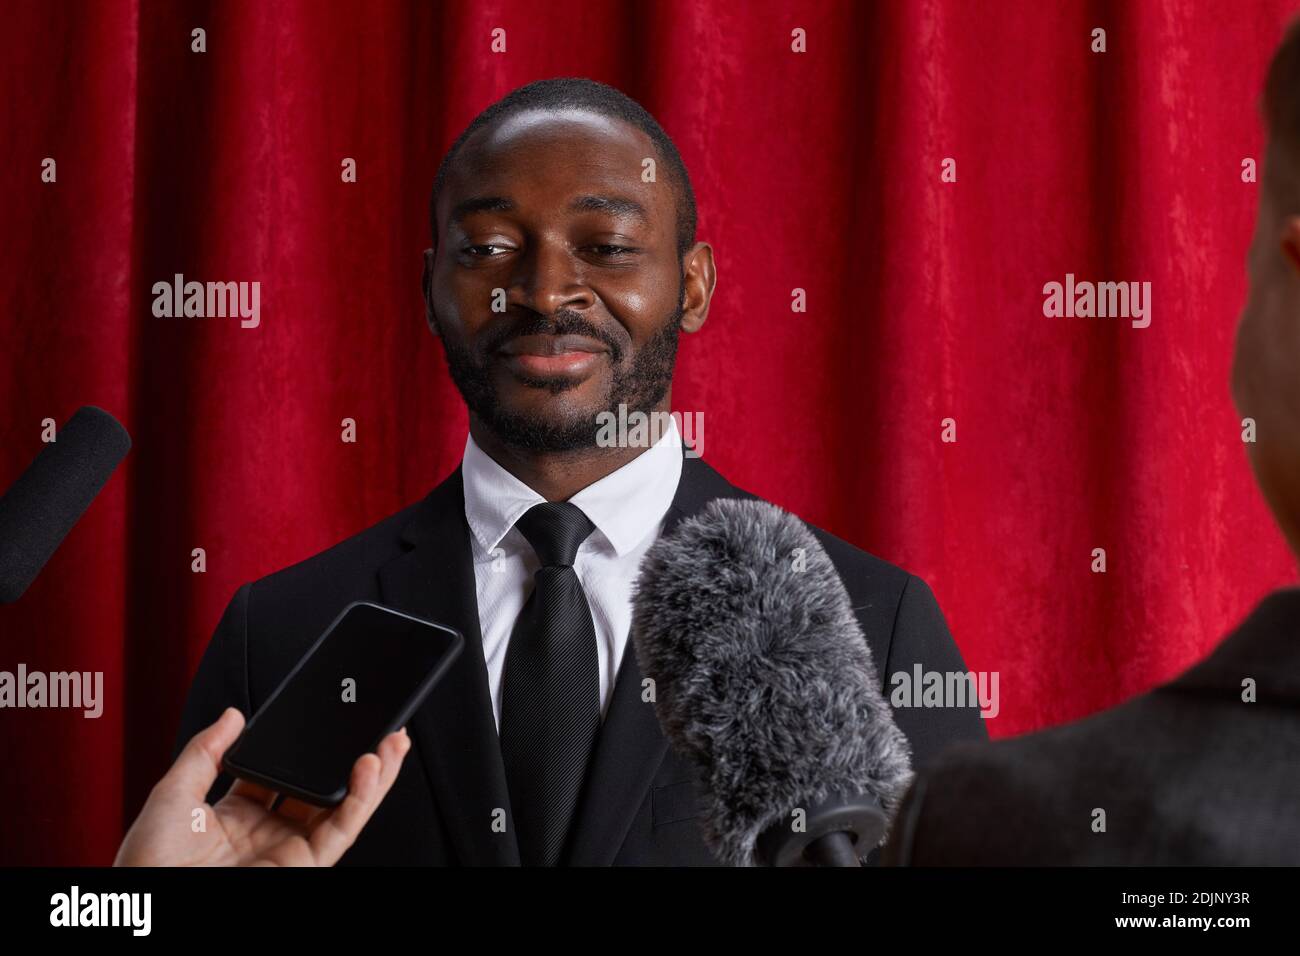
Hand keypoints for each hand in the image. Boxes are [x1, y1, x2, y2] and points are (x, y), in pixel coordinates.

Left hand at [114, 707, 410, 865]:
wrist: (151, 906)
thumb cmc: (148, 867)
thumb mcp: (172, 794)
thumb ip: (205, 751)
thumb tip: (231, 715)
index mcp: (236, 816)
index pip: (283, 774)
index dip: (308, 749)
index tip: (324, 721)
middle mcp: (268, 834)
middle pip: (322, 789)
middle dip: (352, 758)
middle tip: (373, 726)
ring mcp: (289, 851)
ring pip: (343, 808)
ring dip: (373, 775)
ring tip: (390, 742)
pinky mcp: (305, 867)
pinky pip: (341, 830)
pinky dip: (361, 800)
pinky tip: (369, 769)